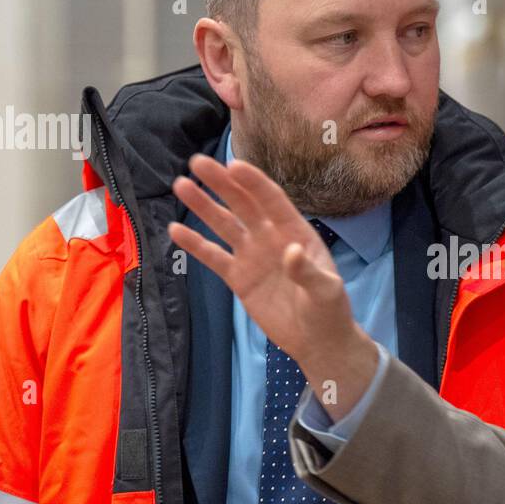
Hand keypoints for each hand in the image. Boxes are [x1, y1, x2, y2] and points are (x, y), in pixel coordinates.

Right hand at [168, 153, 377, 418]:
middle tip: (197, 162)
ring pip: (224, 225)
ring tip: (180, 185)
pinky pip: (214, 256)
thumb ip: (308, 271)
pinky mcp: (238, 277)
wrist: (316, 341)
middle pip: (242, 204)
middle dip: (221, 183)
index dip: (253, 182)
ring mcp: (252, 256)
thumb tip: (291, 251)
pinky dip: (195, 244)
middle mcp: (271, 237)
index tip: (233, 164)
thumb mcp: (326, 291)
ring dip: (203, 206)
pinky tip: (175, 229)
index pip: (272, 200)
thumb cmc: (329, 311)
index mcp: (296, 232)